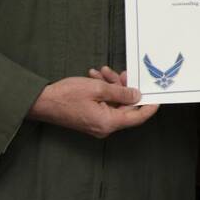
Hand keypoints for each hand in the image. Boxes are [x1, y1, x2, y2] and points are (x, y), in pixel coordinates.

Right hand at [28, 68, 158, 136]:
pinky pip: (104, 104)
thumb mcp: (97, 89)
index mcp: (108, 123)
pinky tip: (95, 76)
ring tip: (102, 72)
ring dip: (111, 85)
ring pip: (114, 103)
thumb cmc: (66, 96)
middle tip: (121, 73)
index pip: (137, 117)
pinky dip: (102, 90)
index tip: (158, 97)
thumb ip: (120, 93)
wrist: (41, 102)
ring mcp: (97, 123)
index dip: (149, 106)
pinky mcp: (90, 118)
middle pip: (125, 107)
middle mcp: (104, 127)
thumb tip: (137, 97)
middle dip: (124, 88)